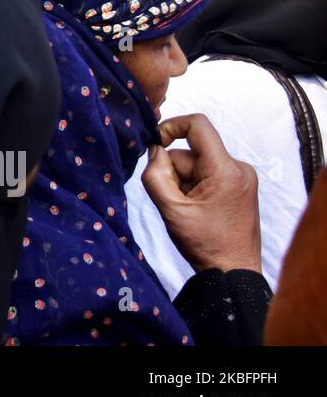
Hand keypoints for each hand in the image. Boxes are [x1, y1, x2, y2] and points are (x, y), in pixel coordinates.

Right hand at [141, 112, 261, 274]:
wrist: (233, 272)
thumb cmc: (205, 243)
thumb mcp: (171, 209)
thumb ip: (155, 174)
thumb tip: (155, 150)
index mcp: (226, 170)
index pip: (198, 125)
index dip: (171, 126)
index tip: (154, 142)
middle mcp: (239, 168)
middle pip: (191, 151)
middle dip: (174, 171)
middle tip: (173, 200)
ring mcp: (241, 177)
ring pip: (197, 164)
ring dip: (183, 181)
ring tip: (186, 209)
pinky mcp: (239, 186)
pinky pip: (207, 174)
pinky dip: (194, 186)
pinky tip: (195, 209)